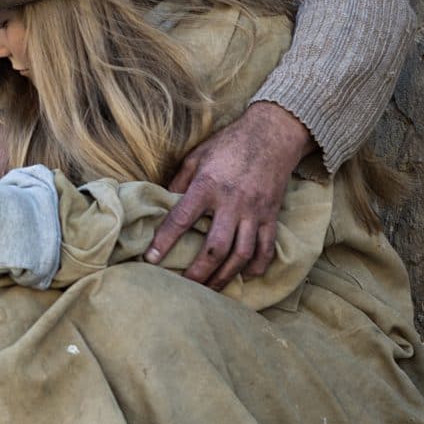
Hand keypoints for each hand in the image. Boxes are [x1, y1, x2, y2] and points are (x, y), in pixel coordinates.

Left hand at [147, 102, 314, 288]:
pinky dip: (258, 265)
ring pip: (241, 253)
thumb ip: (179, 181)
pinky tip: (245, 276)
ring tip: (210, 289)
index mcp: (207, 185)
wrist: (273, 133)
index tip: (150, 260)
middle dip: (198, 272)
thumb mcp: (197, 155)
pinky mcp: (271, 215)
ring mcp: (254, 211)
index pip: (181, 218)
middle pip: (214, 247)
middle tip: (184, 288)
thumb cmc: (229, 144)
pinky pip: (266, 247)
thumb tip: (161, 203)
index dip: (164, 242)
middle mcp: (232, 201)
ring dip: (225, 276)